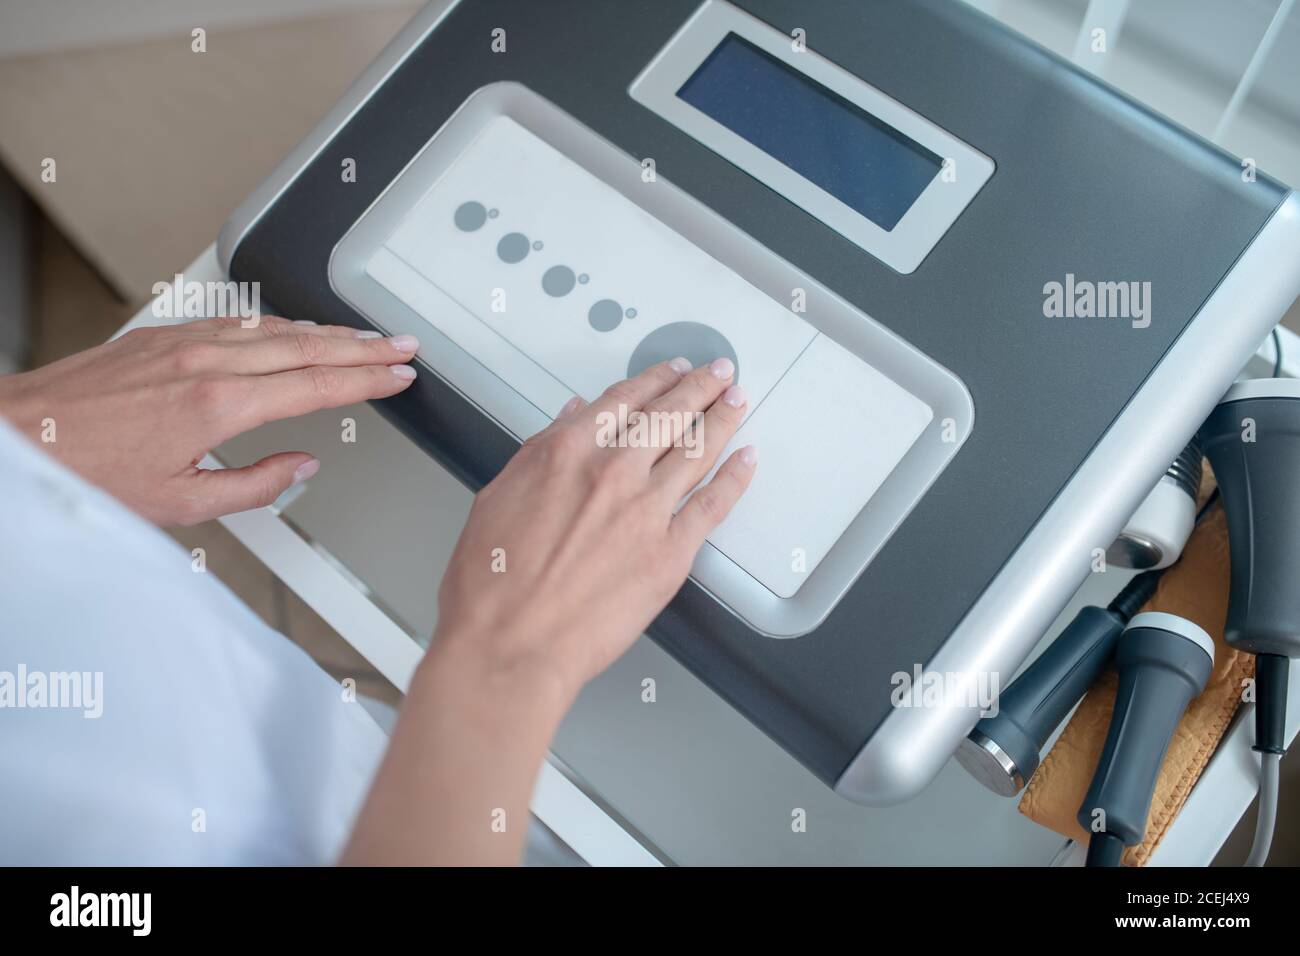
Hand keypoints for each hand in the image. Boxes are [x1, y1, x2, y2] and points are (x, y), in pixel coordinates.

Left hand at [0, 316, 418, 525]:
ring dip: (328, 331)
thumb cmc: (89, 472)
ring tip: (364, 336)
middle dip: (364, 346)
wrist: (20, 433)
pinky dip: (280, 324)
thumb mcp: (180, 502)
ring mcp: (184, 340)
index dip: (367, 382)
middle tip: (403, 345)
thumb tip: (300, 467)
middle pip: (308, 346)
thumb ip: (253, 485)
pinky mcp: (164, 333)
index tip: (398, 378)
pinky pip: (239, 320)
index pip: (316, 386)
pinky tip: (295, 328)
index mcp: (219, 406)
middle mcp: (206, 362)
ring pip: (276, 327)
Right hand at [432, 355, 755, 699]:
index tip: (672, 370)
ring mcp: (646, 510)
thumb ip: (540, 452)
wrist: (510, 646)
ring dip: (724, 417)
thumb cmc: (492, 586)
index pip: (624, 400)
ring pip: (698, 449)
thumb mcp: (499, 497)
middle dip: (700, 387)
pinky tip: (747, 459)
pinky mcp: (671, 552)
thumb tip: (570, 420)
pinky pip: (714, 503)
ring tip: (738, 400)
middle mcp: (613, 472)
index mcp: (567, 452)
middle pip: (670, 415)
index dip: (655, 379)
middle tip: (719, 373)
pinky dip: (736, 477)